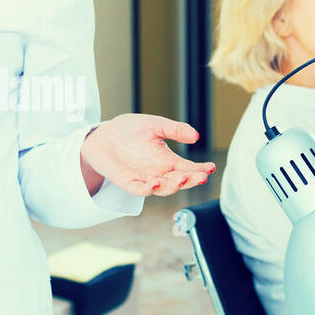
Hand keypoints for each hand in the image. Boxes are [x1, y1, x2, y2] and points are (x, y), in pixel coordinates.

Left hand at [80, 114, 215, 196]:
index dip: (200, 170)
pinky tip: (155, 182)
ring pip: (163, 189)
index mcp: (167, 160)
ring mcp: (144, 179)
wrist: (102, 135)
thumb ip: (174, 129)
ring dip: (173, 186)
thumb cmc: (128, 130)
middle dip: (191, 181)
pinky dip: (149, 189)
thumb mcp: (155, 124)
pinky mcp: (128, 182)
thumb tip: (196, 135)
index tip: (211, 168)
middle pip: (179, 182)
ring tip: (182, 179)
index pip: (188, 168)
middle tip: (201, 176)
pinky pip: (140, 190)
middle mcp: (158, 172)